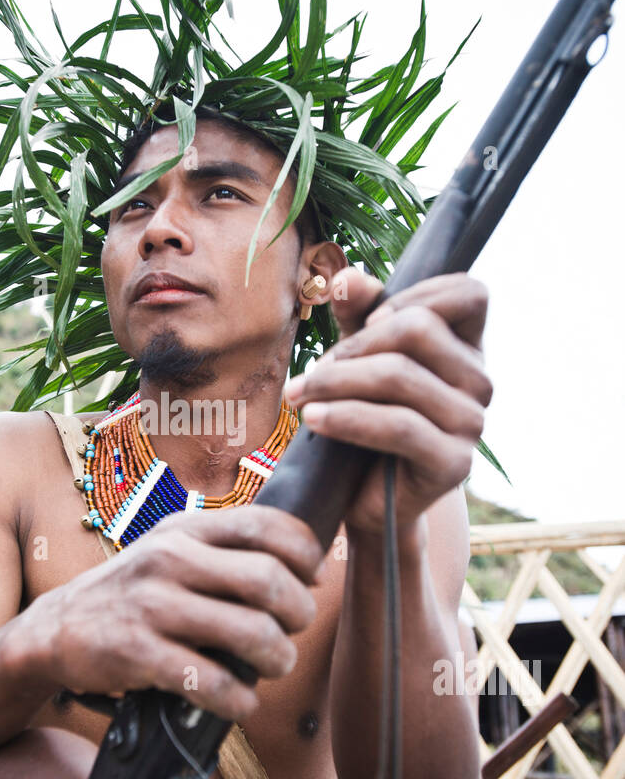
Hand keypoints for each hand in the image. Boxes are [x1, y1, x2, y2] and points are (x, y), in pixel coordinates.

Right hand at [18, 507, 323, 720]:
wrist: (56, 629)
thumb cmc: (132, 594)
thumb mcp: (168, 550)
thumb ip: (222, 550)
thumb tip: (300, 570)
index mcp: (184, 529)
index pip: (267, 525)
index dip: (306, 554)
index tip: (312, 580)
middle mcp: (169, 559)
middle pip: (268, 580)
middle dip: (299, 612)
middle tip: (295, 630)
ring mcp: (152, 605)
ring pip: (249, 632)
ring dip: (278, 658)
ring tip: (275, 667)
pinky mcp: (137, 652)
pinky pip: (211, 680)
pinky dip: (239, 699)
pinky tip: (240, 702)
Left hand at [285, 268, 491, 534]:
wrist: (365, 501)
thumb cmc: (363, 421)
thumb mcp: (358, 359)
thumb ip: (358, 315)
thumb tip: (349, 277)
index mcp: (467, 349)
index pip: (470, 293)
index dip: (419, 294)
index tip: (370, 319)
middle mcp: (480, 383)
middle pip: (420, 328)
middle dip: (355, 343)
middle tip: (314, 371)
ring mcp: (472, 424)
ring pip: (399, 375)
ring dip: (335, 381)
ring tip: (298, 396)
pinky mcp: (454, 463)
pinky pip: (397, 425)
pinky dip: (346, 417)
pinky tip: (312, 419)